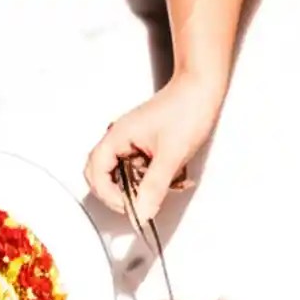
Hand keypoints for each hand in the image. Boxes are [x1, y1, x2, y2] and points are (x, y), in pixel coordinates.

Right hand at [85, 72, 223, 220]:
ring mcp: (130, 142)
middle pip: (101, 176)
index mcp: (117, 138)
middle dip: (119, 194)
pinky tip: (169, 176)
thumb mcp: (172, 154)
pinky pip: (137, 168)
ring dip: (138, 186)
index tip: (130, 207)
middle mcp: (118, 139)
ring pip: (121, 174)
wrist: (203, 88)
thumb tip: (143, 211)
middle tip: (139, 204)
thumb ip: (155, 186)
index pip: (97, 175)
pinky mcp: (142, 144)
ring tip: (161, 185)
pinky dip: (150, 178)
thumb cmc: (187, 107)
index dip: (110, 195)